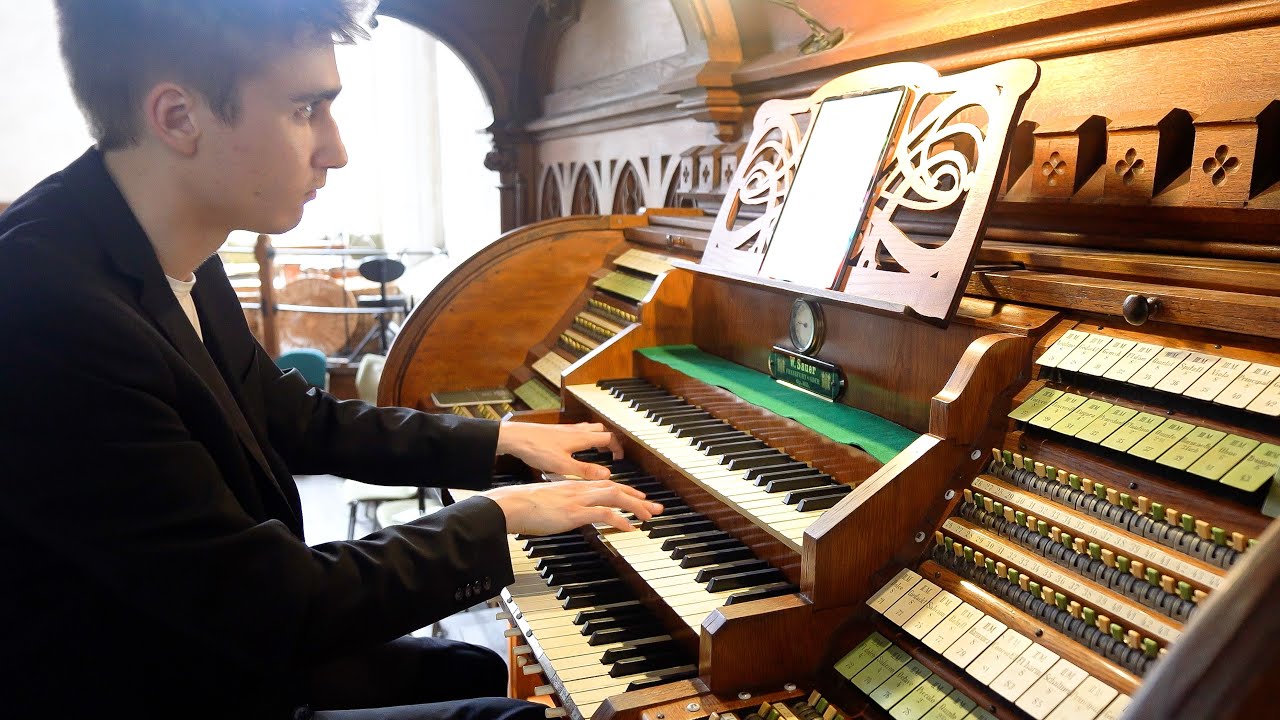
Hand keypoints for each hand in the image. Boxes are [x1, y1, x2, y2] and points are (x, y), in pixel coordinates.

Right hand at [484, 480, 663, 534]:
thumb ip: (563, 506)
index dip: (626, 491)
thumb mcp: (549, 503)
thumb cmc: (524, 506)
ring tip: (650, 516)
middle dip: (639, 498)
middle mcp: (579, 489)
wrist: (511, 505)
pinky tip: (630, 528)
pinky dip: (620, 520)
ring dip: (635, 507)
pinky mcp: (574, 512)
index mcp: (574, 486)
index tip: (640, 497)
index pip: (606, 485)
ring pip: (615, 498)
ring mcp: (578, 499)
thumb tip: (568, 514)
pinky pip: (604, 514)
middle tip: (656, 508)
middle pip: (616, 489)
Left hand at [496, 421, 621, 480]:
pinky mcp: (555, 432)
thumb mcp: (563, 465)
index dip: (617, 448)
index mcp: (582, 438)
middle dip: (608, 441)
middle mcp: (576, 431)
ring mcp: (565, 430)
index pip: (609, 438)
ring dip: (595, 438)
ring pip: (588, 429)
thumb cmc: (536, 448)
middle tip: (610, 453)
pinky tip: (573, 451)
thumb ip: (585, 470)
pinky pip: (576, 432)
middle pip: (600, 430)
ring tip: (595, 452)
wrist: (515, 437)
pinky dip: (582, 439)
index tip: (619, 458)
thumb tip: (606, 475)